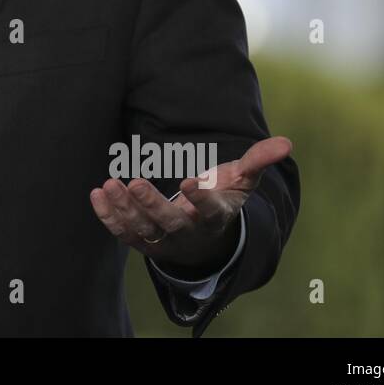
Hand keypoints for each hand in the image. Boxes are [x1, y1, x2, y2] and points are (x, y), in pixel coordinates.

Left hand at [88, 135, 292, 275]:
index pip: (210, 211)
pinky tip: (97, 194)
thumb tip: (286, 143)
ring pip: (143, 231)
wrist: (204, 236)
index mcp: (215, 217)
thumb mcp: (241, 180)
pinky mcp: (143, 241)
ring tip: (109, 184)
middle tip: (135, 182)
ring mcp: (164, 240)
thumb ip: (258, 161)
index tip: (190, 181)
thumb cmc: (222, 197)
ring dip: (125, 209)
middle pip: (171, 224)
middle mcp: (189, 232)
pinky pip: (124, 234)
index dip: (201, 198)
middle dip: (152, 205)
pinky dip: (109, 217)